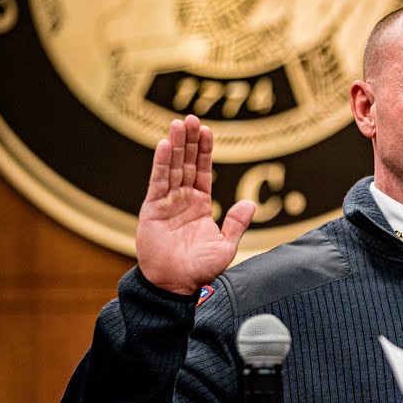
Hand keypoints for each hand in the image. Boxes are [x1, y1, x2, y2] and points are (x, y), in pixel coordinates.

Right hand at [135, 115, 256, 294]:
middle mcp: (183, 200)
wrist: (175, 285)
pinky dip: (161, 164)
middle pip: (187, 164)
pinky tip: (164, 145)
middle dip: (189, 141)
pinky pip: (158, 182)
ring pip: (172, 168)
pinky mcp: (152, 209)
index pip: (204, 171)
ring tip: (178, 124)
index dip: (205, 151)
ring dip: (175, 146)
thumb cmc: (199, 269)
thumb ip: (236, 223)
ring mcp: (167, 202)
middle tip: (191, 118)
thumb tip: (250, 204)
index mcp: (200, 205)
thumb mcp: (225, 246)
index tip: (207, 130)